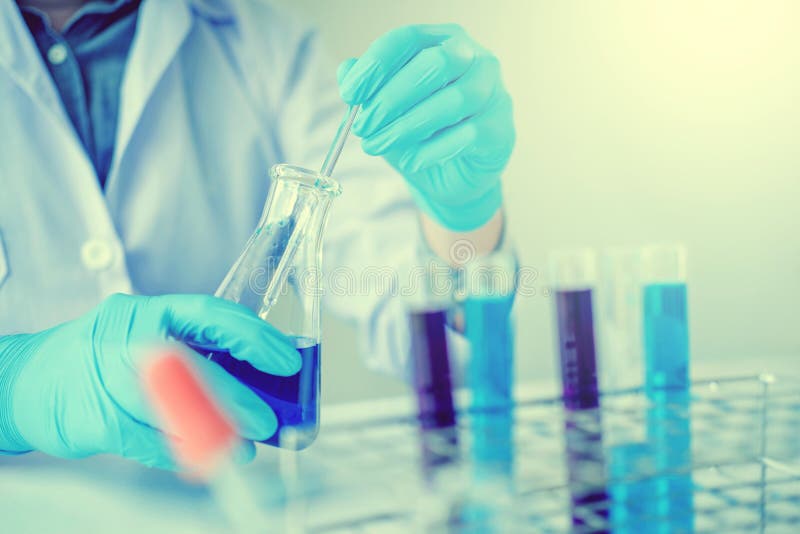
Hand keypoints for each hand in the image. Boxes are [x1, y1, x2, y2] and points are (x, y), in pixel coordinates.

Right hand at [0, 294, 300, 468]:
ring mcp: (107, 381)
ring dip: (218, 433)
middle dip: (239, 397)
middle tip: (270, 418)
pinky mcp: (97, 421)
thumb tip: (256, 375)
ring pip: (175, 412)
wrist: (27, 379)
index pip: (212, 316)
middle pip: (193, 368)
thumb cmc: (98, 353)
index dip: (254, 338)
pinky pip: (153, 442)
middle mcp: (126, 340)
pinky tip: (208, 455)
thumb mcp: (146, 333)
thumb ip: (194, 348)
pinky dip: (186, 451)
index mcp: (147, 311)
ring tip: (246, 444)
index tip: (285, 360)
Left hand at [338, 24, 514, 231]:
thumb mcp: (386, 111)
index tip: (349, 93)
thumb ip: (368, 89)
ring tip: (379, 146)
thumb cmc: (421, 134)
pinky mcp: (501, 130)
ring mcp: (494, 93)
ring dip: (409, 125)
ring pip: (455, 100)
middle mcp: (475, 59)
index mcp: (442, 41)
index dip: (376, 64)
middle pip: (436, 63)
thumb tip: (347, 71)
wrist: (452, 178)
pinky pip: (469, 135)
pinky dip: (434, 150)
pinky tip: (410, 162)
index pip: (408, 39)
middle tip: (363, 125)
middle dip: (392, 96)